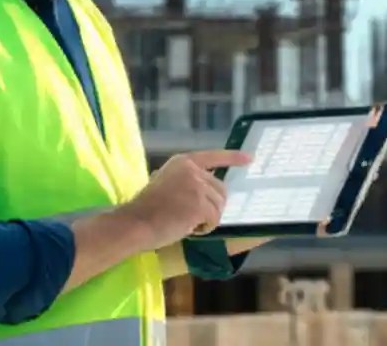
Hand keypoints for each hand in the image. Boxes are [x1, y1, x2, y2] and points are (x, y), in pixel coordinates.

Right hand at [120, 149, 250, 250]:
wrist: (136, 222)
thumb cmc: (145, 208)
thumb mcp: (164, 182)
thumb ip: (184, 181)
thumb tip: (203, 189)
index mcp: (183, 162)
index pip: (213, 157)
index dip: (233, 158)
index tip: (249, 159)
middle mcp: (193, 170)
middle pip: (220, 189)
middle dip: (213, 206)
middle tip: (194, 217)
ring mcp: (198, 186)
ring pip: (219, 206)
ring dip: (208, 219)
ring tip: (187, 223)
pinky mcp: (201, 204)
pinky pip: (214, 219)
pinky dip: (205, 228)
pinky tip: (189, 228)